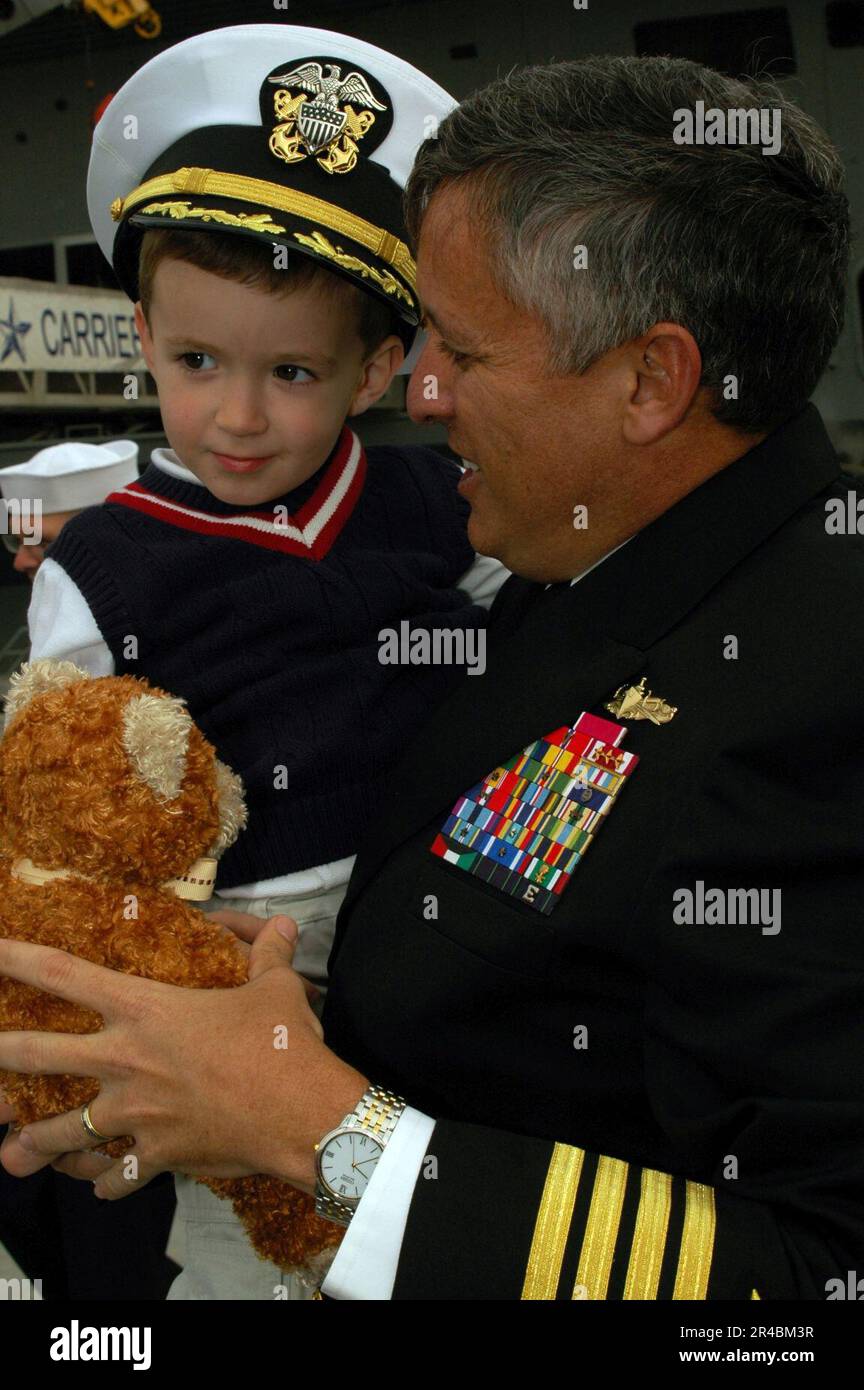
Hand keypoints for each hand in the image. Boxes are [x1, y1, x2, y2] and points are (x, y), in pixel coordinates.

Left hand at [0, 917, 366, 1199]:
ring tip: (12, 1155)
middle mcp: (125, 1060)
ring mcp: (135, 1112)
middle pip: (39, 1056)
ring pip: (63, 1130)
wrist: (298, 1113)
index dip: (17, 959)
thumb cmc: (282, 1044)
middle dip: (0, 1055)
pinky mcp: (156, 1154)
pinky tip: (100, 1184)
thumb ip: (269, 954)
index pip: (65, 975)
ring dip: (35, 1143)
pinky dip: (107, 1181)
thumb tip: (281, 925)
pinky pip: (117, 1175)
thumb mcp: (276, 988)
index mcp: (145, 1009)